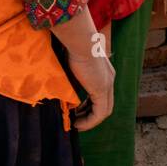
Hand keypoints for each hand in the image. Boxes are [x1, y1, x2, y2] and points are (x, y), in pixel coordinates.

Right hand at [51, 9, 115, 130]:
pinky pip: (100, 113)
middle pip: (104, 104)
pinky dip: (90, 121)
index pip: (99, 94)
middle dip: (89, 114)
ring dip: (90, 120)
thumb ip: (69, 79)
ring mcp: (107, 84)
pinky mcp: (102, 89)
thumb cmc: (70, 48)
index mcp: (102, 72)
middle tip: (75, 120)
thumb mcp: (69, 66)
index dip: (88, 105)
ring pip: (104, 111)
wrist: (79, 40)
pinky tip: (78, 124)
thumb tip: (58, 89)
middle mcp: (108, 79)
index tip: (76, 111)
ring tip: (76, 125)